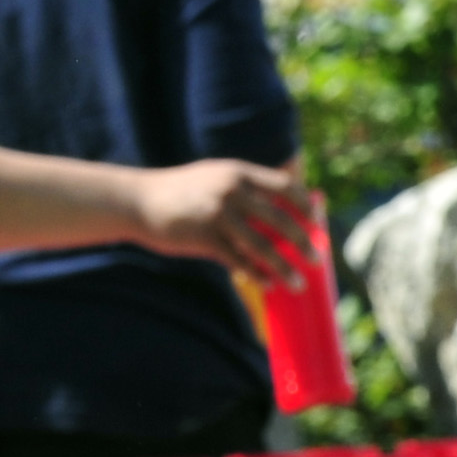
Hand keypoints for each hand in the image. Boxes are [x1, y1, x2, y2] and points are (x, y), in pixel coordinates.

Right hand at [129, 158, 318, 286]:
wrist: (138, 200)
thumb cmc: (179, 191)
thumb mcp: (214, 177)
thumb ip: (243, 189)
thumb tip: (276, 210)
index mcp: (238, 173)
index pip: (285, 186)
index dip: (306, 205)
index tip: (318, 221)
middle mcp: (232, 191)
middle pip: (281, 219)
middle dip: (304, 242)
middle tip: (318, 259)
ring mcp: (217, 215)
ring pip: (262, 246)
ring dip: (284, 267)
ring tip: (298, 283)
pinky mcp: (204, 238)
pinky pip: (238, 260)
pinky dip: (256, 274)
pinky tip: (267, 284)